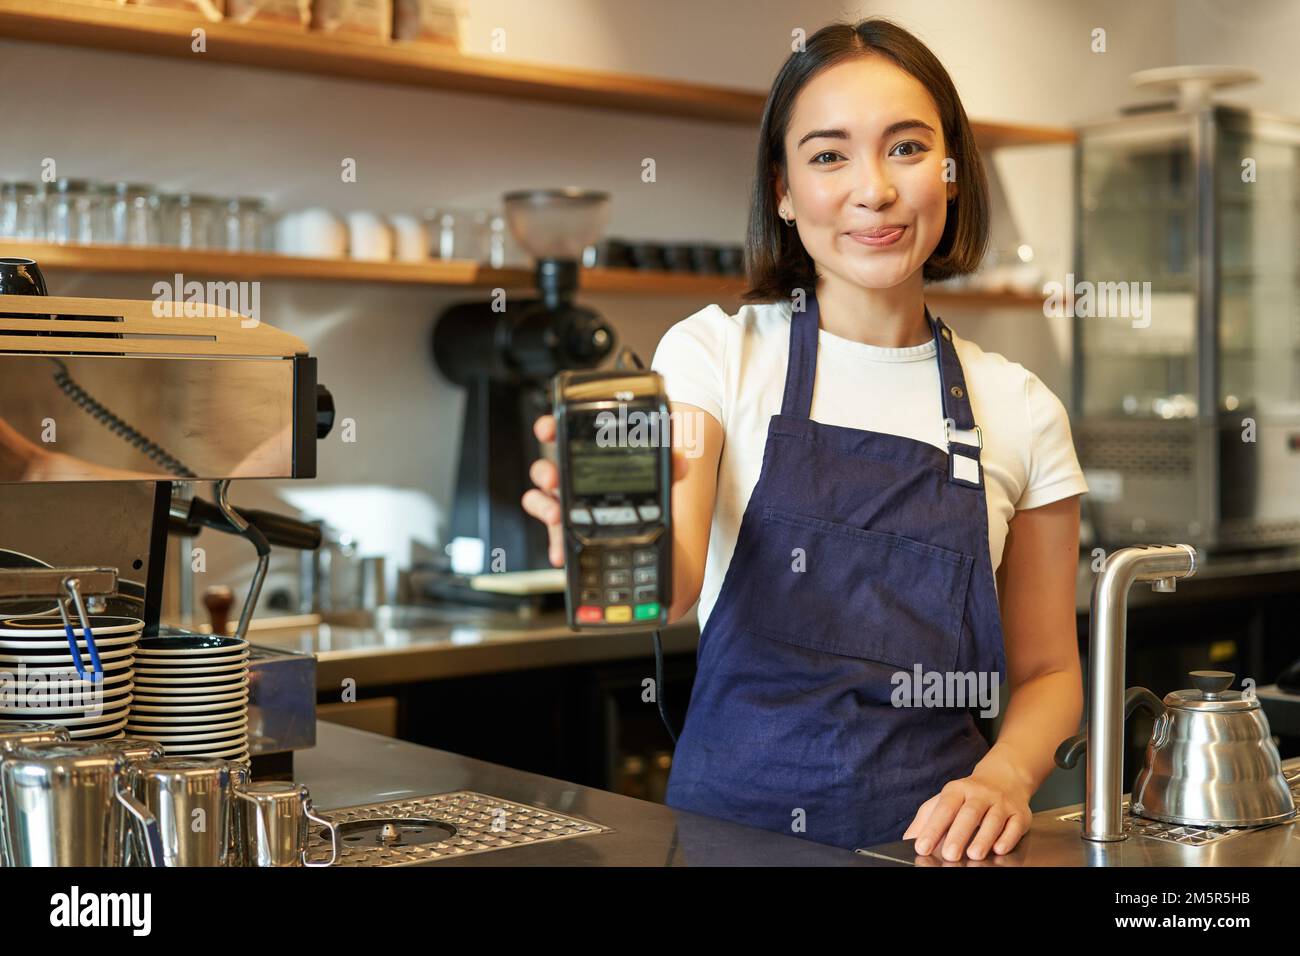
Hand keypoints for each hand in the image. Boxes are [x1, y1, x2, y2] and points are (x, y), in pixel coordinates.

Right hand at [520, 412, 689, 568]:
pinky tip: (562, 551)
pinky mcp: (561, 529)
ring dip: (544, 505)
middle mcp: (571, 478)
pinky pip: (549, 531)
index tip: (547, 429)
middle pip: (546, 467)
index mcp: (589, 458)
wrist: (639, 541)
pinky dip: (554, 541)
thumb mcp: (655, 482)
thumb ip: (666, 470)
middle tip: (553, 478)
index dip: (550, 428)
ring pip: (540, 497)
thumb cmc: (636, 498)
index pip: (565, 436)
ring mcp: (563, 503)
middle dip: (545, 470)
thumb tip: (680, 462)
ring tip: (557, 516)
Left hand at [902, 753, 1033, 861]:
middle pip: (969, 813)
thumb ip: (926, 819)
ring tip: (974, 855)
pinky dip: (1008, 837)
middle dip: (959, 834)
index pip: (944, 808)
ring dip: (984, 837)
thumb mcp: (945, 800)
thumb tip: (909, 839)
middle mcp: (980, 794)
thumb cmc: (969, 796)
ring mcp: (1001, 802)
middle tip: (949, 854)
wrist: (1004, 778)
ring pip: (994, 819)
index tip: (922, 846)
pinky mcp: (1020, 813)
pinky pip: (1015, 825)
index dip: (933, 827)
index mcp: (957, 790)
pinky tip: (999, 848)